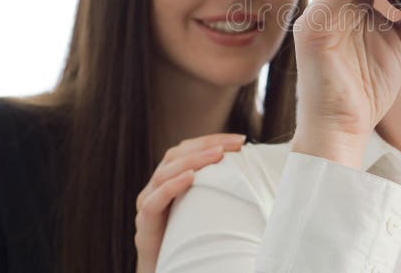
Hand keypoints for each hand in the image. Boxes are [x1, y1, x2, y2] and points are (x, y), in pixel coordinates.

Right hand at [134, 133, 245, 272]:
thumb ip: (219, 189)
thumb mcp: (206, 207)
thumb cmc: (191, 239)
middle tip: (235, 144)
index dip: (212, 140)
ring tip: (217, 154)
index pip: (187, 148)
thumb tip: (255, 174)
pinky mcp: (144, 225)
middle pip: (176, 154)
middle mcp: (155, 187)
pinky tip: (190, 177)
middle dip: (206, 144)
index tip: (240, 139)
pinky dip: (171, 186)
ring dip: (193, 160)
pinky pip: (154, 201)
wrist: (167, 271)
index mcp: (170, 179)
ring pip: (164, 172)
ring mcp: (146, 204)